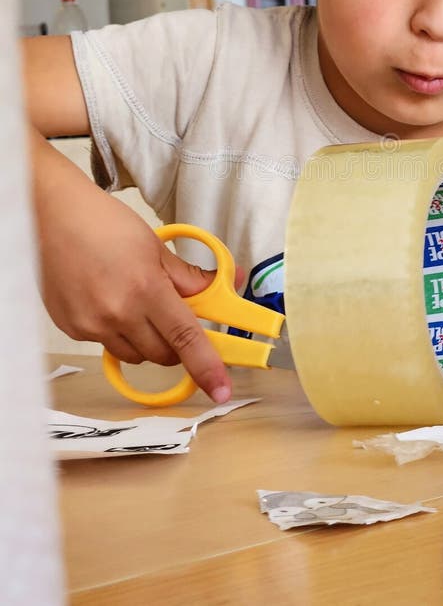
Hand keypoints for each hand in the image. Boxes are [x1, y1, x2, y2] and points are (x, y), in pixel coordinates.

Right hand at [36, 160, 234, 402]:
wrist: (55, 217)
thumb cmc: (105, 224)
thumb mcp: (156, 247)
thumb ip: (189, 277)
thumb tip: (221, 287)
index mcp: (146, 290)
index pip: (185, 338)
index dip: (207, 366)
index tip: (221, 390)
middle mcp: (118, 314)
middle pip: (163, 354)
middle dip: (177, 344)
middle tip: (175, 317)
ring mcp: (92, 325)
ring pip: (136, 355)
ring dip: (148, 341)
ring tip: (139, 305)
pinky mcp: (74, 328)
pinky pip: (108, 344)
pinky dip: (119, 332)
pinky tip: (112, 302)